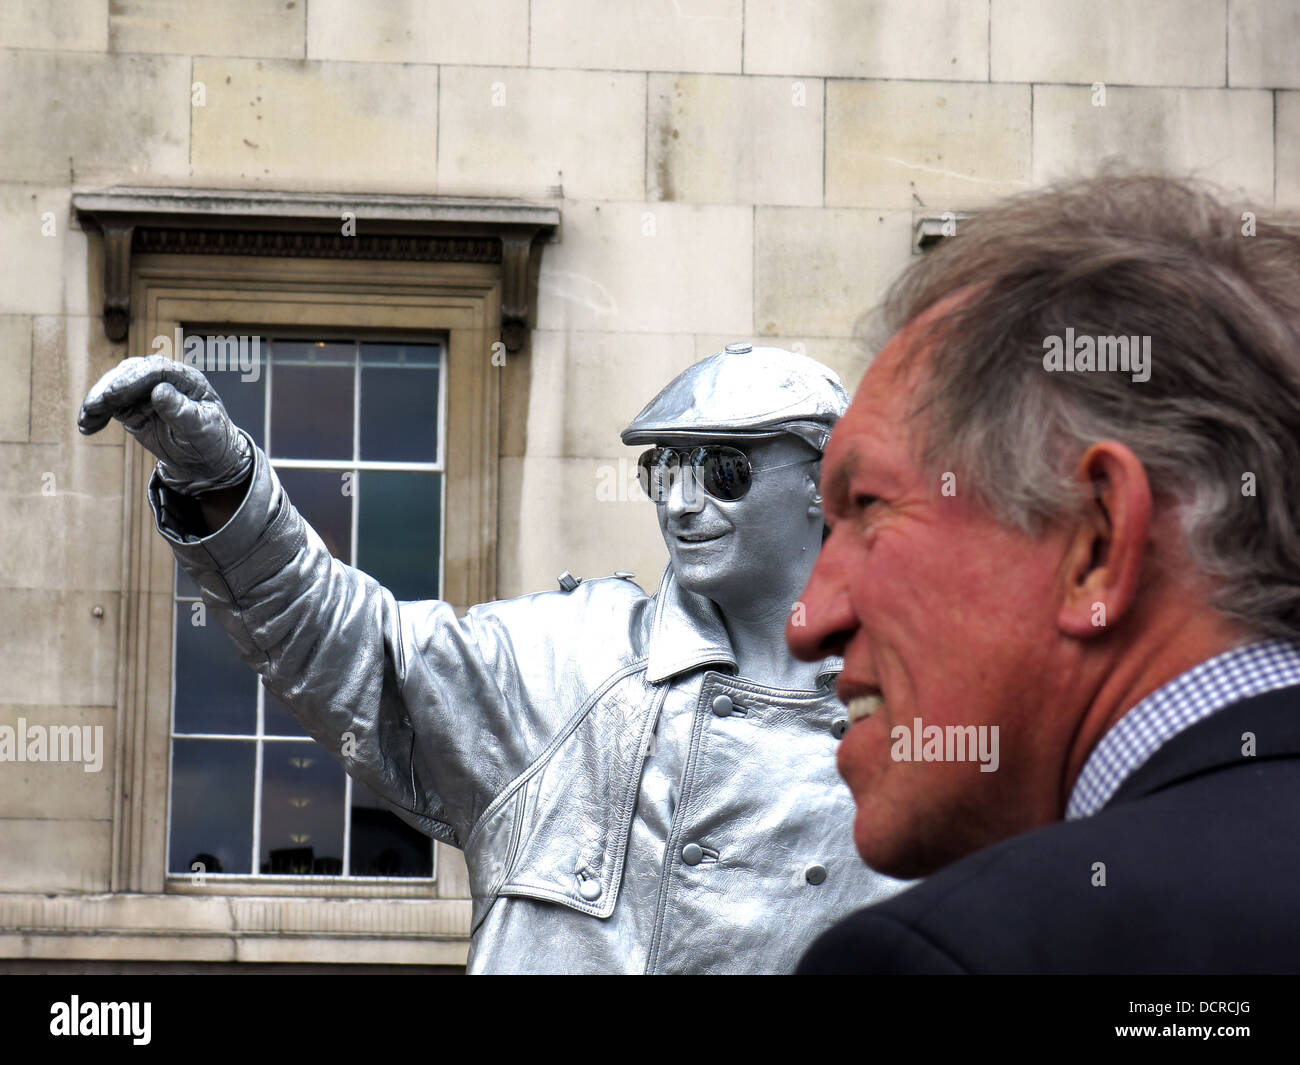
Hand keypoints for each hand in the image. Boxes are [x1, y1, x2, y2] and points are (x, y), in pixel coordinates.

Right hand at [77, 355, 252, 494]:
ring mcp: (146, 390)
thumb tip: (159, 391)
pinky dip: (97, 413)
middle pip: (130, 373)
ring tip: (86, 421)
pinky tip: (87, 426)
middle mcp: (164, 378)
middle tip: (93, 408)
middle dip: (109, 389)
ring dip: (98, 400)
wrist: (206, 458)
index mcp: (186, 378)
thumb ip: (182, 411)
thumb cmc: (211, 440)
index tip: (114, 395)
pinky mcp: (132, 404)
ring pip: (115, 385)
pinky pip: (110, 404)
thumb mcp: (203, 429)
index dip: (133, 379)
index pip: (156, 369)